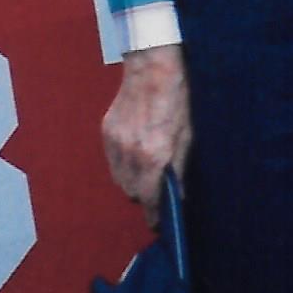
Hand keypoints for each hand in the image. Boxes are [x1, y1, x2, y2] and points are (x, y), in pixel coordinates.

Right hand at [103, 43, 191, 217]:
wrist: (152, 69)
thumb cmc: (176, 101)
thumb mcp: (187, 137)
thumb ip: (178, 169)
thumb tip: (176, 195)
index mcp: (154, 157)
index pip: (149, 199)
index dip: (153, 215)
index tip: (157, 224)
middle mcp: (131, 154)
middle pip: (132, 192)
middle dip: (144, 196)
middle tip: (156, 190)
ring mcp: (115, 143)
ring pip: (119, 179)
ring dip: (132, 181)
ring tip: (146, 171)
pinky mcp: (106, 132)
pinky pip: (112, 161)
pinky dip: (123, 164)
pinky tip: (135, 153)